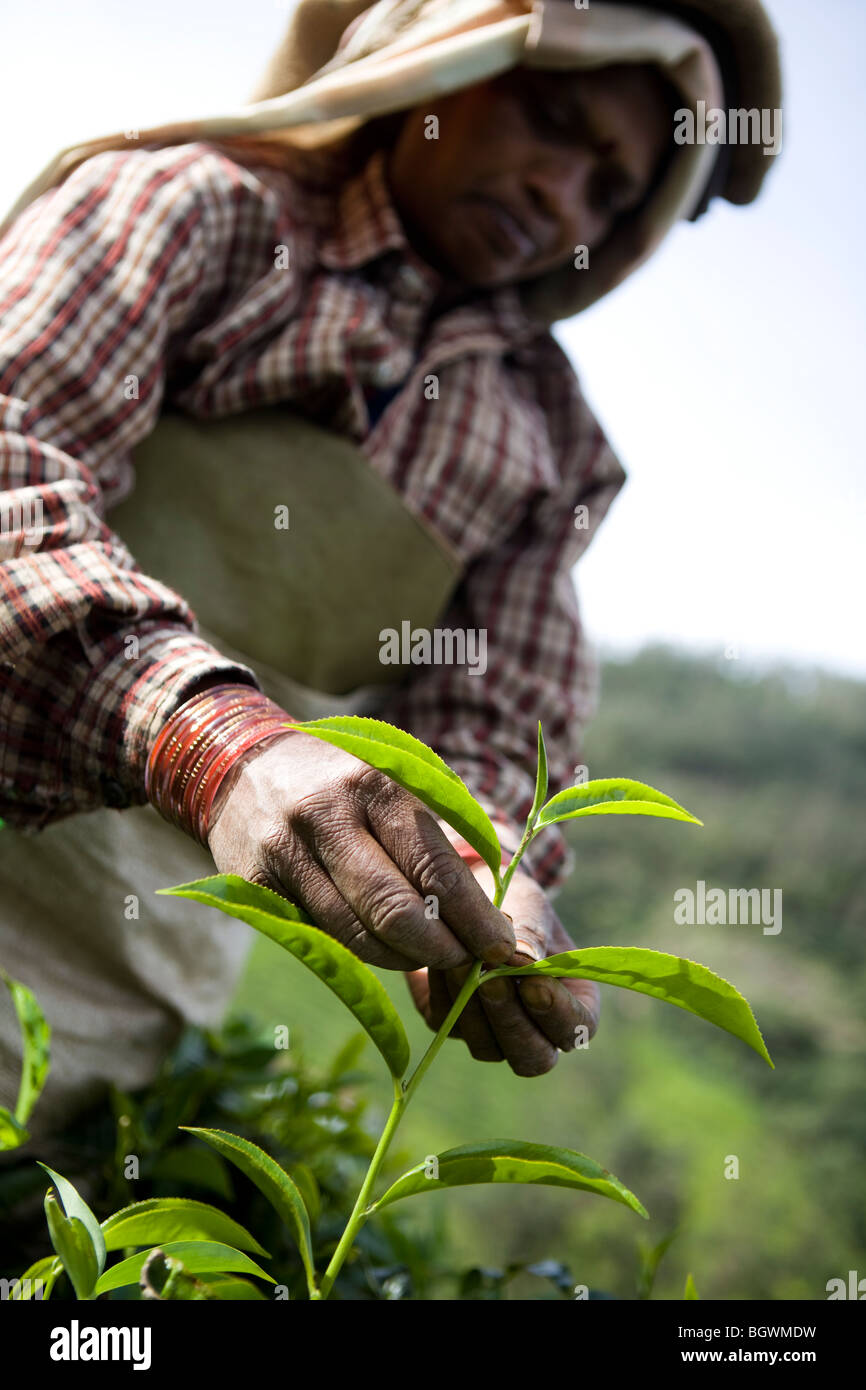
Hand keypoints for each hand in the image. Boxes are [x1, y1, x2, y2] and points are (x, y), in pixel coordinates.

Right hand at [205, 731, 515, 971]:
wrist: (242, 766)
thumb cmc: (341, 780)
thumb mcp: (391, 780)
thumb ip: (437, 831)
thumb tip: (490, 905)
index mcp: (374, 785)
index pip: (435, 868)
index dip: (473, 919)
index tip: (501, 947)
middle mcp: (328, 817)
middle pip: (395, 911)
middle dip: (442, 948)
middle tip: (469, 963)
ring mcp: (287, 854)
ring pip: (358, 935)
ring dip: (404, 958)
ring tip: (430, 956)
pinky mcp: (258, 887)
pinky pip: (323, 936)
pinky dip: (363, 951)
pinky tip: (385, 947)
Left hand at [405, 864, 599, 1075]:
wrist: (476, 895)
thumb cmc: (518, 903)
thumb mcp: (531, 909)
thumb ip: (532, 936)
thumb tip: (525, 963)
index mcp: (572, 1005)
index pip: (575, 1030)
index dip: (558, 1014)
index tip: (534, 983)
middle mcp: (535, 1030)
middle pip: (532, 1057)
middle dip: (511, 1020)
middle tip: (494, 980)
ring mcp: (493, 1034)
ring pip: (487, 1048)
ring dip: (475, 1008)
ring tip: (464, 962)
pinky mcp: (452, 1023)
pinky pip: (448, 1023)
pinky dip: (445, 995)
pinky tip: (443, 961)